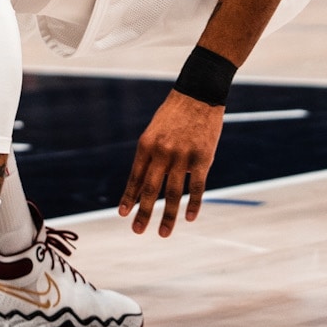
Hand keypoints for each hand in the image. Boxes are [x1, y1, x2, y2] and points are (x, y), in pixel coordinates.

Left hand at [118, 89, 223, 236]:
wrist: (199, 94)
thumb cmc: (175, 113)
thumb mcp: (155, 130)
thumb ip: (150, 155)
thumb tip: (143, 181)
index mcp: (146, 144)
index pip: (135, 177)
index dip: (129, 197)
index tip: (123, 214)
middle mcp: (162, 152)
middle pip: (150, 189)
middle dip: (143, 213)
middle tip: (137, 231)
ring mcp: (183, 156)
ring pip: (172, 193)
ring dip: (167, 216)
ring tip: (163, 233)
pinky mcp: (203, 158)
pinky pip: (197, 187)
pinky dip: (193, 204)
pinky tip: (189, 218)